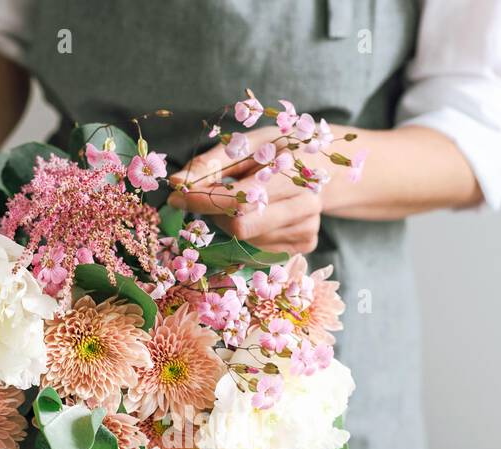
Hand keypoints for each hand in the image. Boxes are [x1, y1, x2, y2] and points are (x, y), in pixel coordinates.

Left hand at [168, 127, 326, 253]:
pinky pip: (260, 252)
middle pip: (241, 228)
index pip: (238, 199)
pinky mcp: (305, 244)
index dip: (203, 200)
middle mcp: (306, 204)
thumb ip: (212, 163)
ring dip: (231, 225)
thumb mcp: (247, 144)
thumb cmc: (279, 151)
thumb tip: (176, 183)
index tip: (178, 196)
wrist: (324, 166)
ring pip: (248, 242)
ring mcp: (308, 228)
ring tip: (240, 204)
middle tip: (212, 199)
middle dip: (217, 215)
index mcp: (292, 172)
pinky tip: (256, 218)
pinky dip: (248, 237)